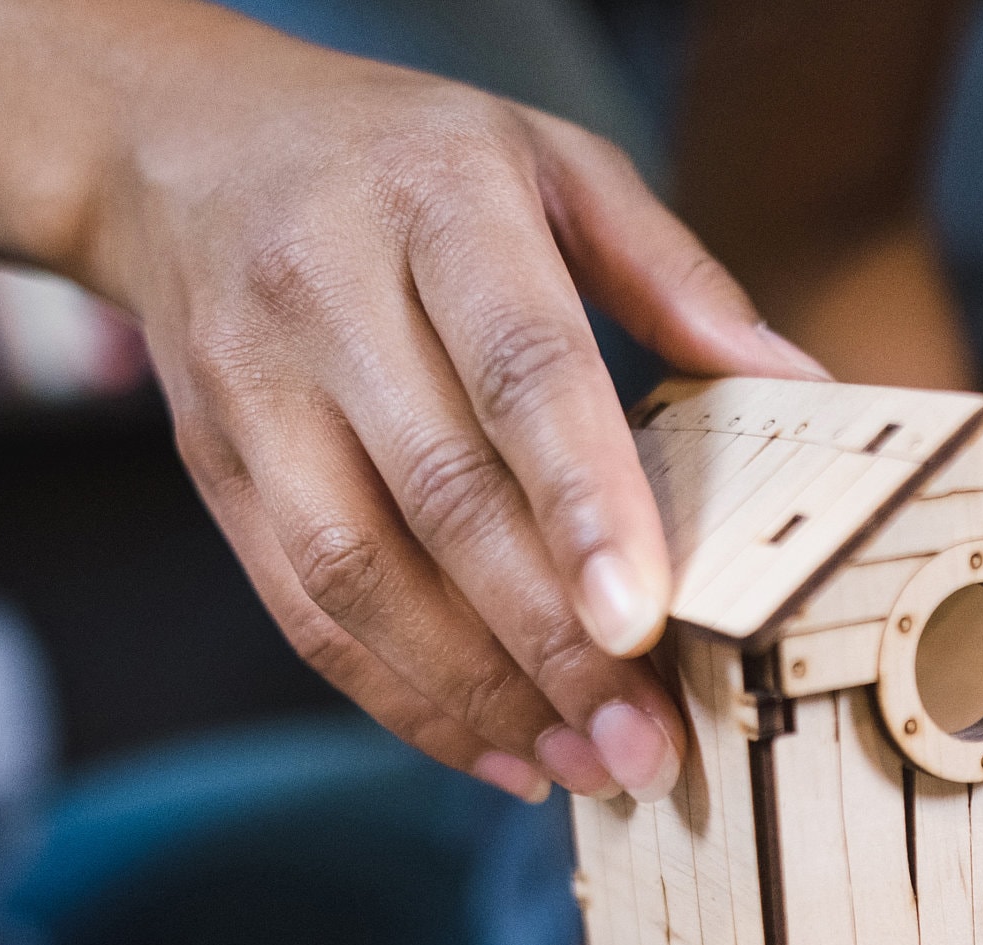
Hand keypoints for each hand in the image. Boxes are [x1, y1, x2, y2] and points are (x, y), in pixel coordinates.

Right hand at [83, 20, 827, 803]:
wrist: (182, 145)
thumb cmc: (406, 161)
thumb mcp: (551, 164)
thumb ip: (673, 276)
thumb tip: (800, 385)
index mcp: (436, 199)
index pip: (516, 368)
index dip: (582, 503)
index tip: (643, 620)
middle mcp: (325, 291)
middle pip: (441, 496)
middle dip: (549, 643)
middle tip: (644, 742)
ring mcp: (254, 386)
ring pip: (359, 575)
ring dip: (477, 694)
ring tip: (582, 761)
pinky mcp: (215, 466)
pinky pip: (304, 612)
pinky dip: (402, 699)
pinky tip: (495, 747)